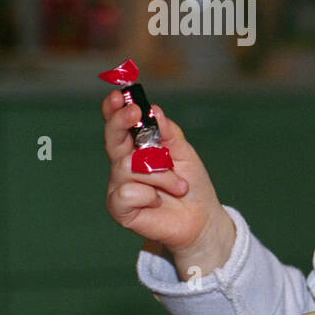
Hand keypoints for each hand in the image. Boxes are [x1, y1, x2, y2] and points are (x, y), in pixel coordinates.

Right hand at [102, 91, 233, 275]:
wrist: (202, 219)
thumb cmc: (191, 185)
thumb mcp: (184, 153)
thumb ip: (168, 133)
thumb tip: (154, 110)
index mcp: (136, 149)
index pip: (119, 126)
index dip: (114, 110)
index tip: (119, 95)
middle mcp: (123, 165)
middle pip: (112, 138)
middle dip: (121, 122)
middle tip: (135, 112)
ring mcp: (119, 186)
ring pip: (129, 166)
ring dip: (161, 175)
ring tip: (178, 186)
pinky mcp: (119, 208)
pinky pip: (127, 192)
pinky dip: (149, 195)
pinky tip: (158, 202)